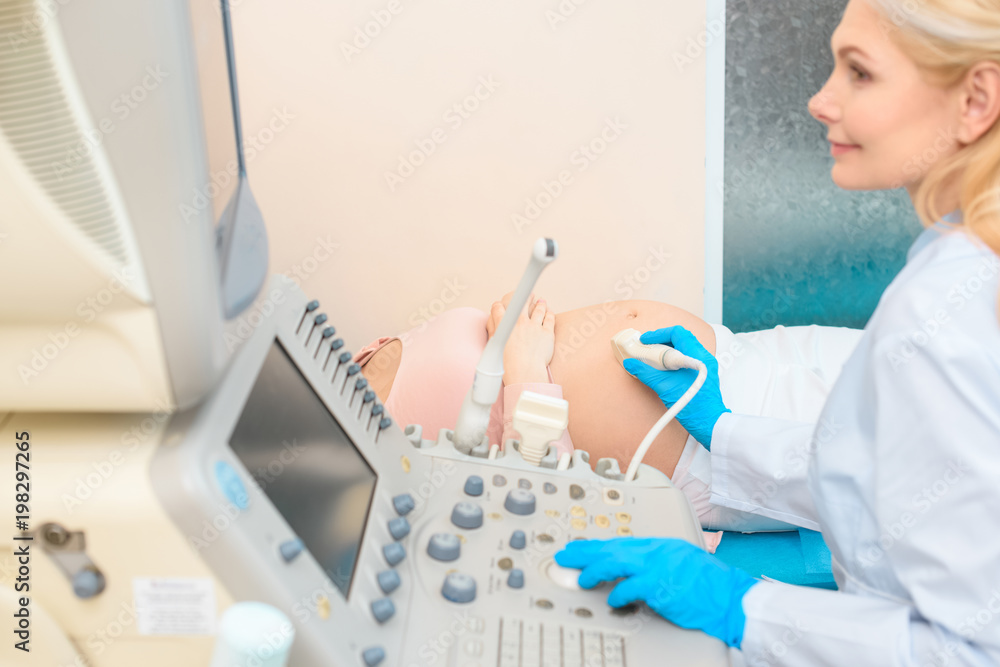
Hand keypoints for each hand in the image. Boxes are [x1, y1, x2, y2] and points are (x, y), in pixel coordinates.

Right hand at [486, 292, 553, 384]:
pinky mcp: (547, 332)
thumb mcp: (494, 347)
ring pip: (539, 309)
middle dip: (525, 297)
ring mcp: (534, 326)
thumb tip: (493, 322)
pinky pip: (550, 318)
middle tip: (529, 295)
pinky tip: (549, 311)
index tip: (501, 305)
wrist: (524, 373)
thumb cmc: (508, 365)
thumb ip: (493, 331)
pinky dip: (549, 313)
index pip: (499, 308)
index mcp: (505, 325)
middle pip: (522, 303)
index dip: (499, 306)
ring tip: (541, 301)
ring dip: (540, 303)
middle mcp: (519, 322)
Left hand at [555, 537, 757, 648]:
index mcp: (661, 545)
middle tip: (567, 556)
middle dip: (586, 552)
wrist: (729, 597)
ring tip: (582, 578)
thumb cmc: (709, 584)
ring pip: (616, 562)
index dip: (596, 545)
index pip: (621, 542)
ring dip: (596, 570)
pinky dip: (618, 593)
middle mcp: (657, 552)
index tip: (579, 549)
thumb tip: (629, 570)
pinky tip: (611, 598)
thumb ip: (656, 562)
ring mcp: (658, 568)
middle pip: (613, 548)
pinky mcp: (661, 587)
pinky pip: (631, 588)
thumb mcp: (680, 561)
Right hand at [622, 325, 729, 448]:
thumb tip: (630, 363)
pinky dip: (673, 360)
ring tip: (653, 358)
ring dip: (667, 350)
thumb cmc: (693, 407)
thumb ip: (645, 372)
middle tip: (647, 347)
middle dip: (661, 341)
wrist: (709, 424)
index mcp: (697, 355)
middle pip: (680, 338)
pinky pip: (687, 359)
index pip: (677, 332)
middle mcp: (703, 357)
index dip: (658, 334)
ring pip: (683, 348)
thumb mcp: (664, 387)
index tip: (645, 341)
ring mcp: (705, 365)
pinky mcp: (703, 374)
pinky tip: (663, 369)